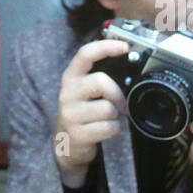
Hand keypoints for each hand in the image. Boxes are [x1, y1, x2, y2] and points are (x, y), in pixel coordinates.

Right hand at [54, 38, 129, 187]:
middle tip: (120, 104)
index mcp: (71, 78)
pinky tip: (106, 130)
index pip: (85, 54)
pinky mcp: (77, 134)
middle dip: (118, 94)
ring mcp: (70, 114)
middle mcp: (67, 93)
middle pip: (101, 81)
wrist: (66, 146)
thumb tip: (127, 70)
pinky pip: (109, 127)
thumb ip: (98, 79)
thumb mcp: (83, 92)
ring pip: (108, 108)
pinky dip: (114, 130)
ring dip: (116, 116)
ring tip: (108, 119)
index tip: (124, 46)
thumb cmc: (81, 113)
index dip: (105, 47)